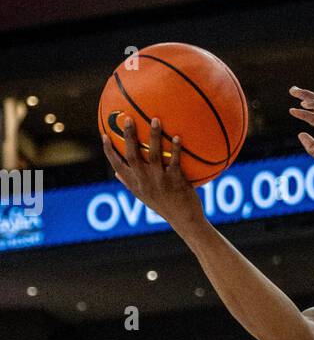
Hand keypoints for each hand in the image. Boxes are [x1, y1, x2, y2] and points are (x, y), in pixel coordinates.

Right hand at [101, 117, 203, 233]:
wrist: (184, 220)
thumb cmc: (164, 206)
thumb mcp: (144, 197)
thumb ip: (130, 184)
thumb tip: (116, 172)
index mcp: (135, 184)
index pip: (117, 165)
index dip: (109, 151)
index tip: (104, 135)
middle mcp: (144, 182)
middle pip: (132, 156)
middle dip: (128, 136)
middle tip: (127, 118)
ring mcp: (159, 181)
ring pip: (154, 155)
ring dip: (154, 136)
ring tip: (156, 119)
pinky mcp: (175, 181)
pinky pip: (175, 162)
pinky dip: (176, 149)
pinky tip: (177, 136)